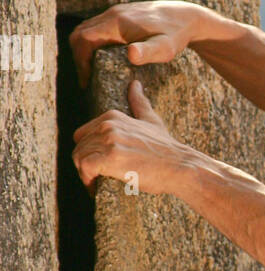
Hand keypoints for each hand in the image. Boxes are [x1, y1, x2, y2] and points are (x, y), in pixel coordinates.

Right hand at [69, 0, 203, 88]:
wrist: (187, 16)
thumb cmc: (176, 35)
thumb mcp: (165, 48)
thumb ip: (148, 52)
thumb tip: (132, 53)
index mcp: (117, 22)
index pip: (84, 39)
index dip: (80, 60)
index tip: (87, 81)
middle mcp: (112, 14)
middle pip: (79, 33)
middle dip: (78, 56)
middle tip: (86, 79)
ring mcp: (115, 13)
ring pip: (86, 29)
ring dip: (84, 50)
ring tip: (92, 72)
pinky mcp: (120, 15)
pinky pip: (97, 28)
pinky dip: (93, 43)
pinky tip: (103, 59)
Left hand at [72, 79, 188, 194]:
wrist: (180, 166)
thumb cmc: (167, 149)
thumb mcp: (152, 121)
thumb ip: (140, 103)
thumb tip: (135, 84)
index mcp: (112, 116)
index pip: (83, 135)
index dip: (88, 151)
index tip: (98, 164)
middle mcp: (108, 125)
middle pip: (79, 147)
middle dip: (84, 164)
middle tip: (95, 178)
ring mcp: (109, 141)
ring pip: (79, 157)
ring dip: (84, 173)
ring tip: (95, 183)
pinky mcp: (109, 158)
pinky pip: (84, 167)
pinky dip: (86, 179)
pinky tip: (95, 186)